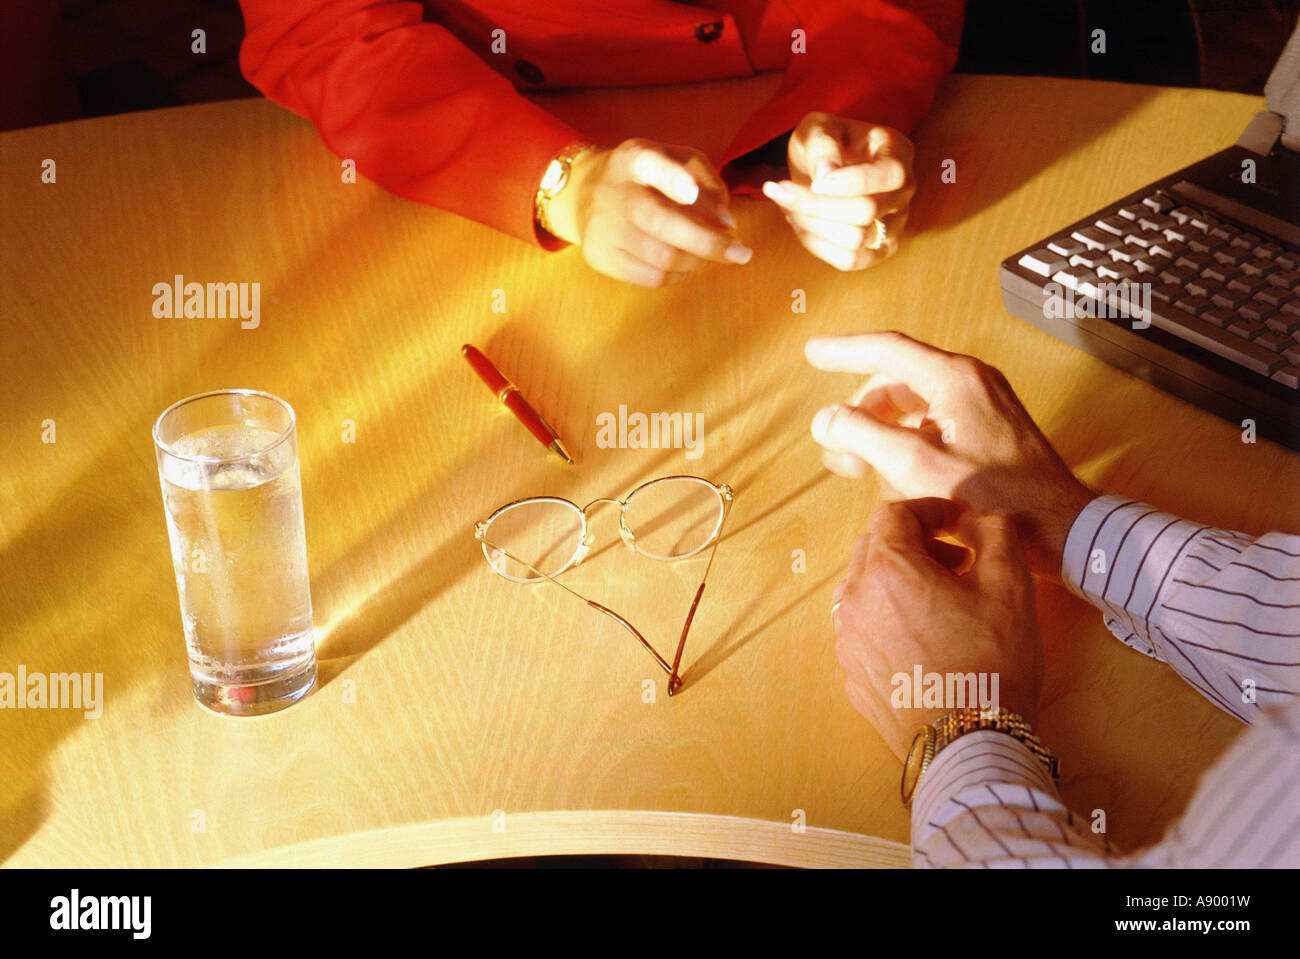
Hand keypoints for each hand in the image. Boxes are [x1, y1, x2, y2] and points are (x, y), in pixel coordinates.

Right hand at [545, 138, 751, 287]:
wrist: (587, 193)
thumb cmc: (646, 178)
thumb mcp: (676, 160)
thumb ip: (708, 181)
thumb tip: (726, 222)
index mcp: (635, 159)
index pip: (651, 166)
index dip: (672, 179)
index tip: (691, 191)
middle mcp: (615, 192)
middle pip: (663, 223)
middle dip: (709, 243)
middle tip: (741, 253)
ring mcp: (603, 227)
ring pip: (663, 257)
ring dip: (698, 261)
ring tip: (710, 254)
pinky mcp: (599, 256)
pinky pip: (651, 278)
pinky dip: (678, 275)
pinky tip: (685, 264)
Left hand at [763, 113, 914, 270]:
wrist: (822, 168)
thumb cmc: (822, 144)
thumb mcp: (817, 128)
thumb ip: (822, 143)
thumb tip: (827, 173)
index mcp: (897, 152)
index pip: (889, 176)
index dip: (850, 184)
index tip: (814, 182)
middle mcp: (904, 191)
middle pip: (866, 212)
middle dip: (815, 205)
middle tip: (778, 190)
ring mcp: (895, 224)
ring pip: (856, 240)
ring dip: (812, 225)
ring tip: (787, 206)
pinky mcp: (878, 250)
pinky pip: (850, 260)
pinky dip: (817, 245)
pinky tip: (800, 225)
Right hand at [806, 331, 1094, 579]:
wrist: (1061, 528)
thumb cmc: (995, 500)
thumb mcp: (914, 468)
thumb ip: (862, 436)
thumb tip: (825, 418)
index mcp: (954, 378)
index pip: (886, 348)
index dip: (844, 350)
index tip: (813, 353)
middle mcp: (970, 381)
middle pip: (895, 380)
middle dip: (860, 413)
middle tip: (839, 453)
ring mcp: (983, 404)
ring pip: (913, 404)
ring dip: (882, 432)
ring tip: (865, 472)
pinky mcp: (990, 429)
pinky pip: (934, 422)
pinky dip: (907, 441)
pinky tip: (899, 478)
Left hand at [834, 498, 1042, 761]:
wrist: (970, 743)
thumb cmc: (991, 663)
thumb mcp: (1011, 586)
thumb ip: (995, 534)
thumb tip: (980, 521)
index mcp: (888, 569)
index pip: (894, 514)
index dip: (930, 511)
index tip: (960, 524)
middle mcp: (855, 601)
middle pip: (874, 549)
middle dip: (914, 544)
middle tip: (957, 562)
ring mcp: (848, 641)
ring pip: (864, 590)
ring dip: (899, 583)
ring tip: (942, 602)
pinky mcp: (853, 676)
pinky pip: (866, 630)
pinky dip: (890, 620)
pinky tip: (926, 640)